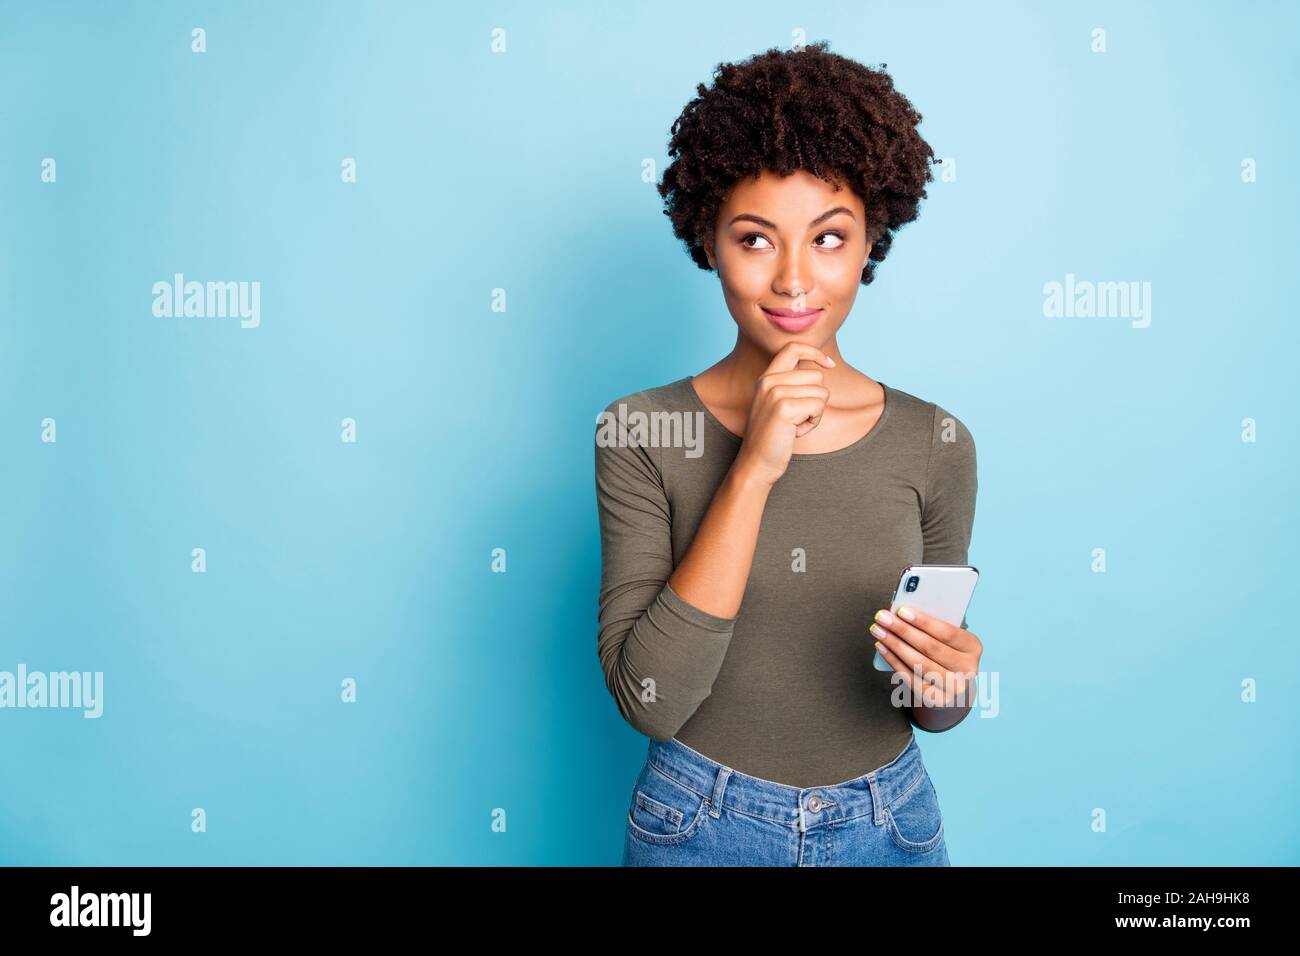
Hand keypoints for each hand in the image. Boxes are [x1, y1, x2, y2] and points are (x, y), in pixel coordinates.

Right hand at [732, 342, 834, 486]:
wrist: (756, 463)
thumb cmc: (772, 438)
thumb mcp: (777, 404)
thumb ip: (792, 385)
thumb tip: (823, 368)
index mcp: (766, 378)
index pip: (793, 348)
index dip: (815, 352)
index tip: (829, 365)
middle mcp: (769, 381)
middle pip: (816, 375)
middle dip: (816, 399)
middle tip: (797, 418)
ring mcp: (775, 393)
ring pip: (821, 392)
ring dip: (816, 412)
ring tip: (795, 425)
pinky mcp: (784, 407)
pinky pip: (818, 407)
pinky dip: (814, 422)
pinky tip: (797, 432)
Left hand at [870, 605, 981, 708]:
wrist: (950, 685)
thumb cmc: (944, 652)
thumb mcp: (946, 638)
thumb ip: (931, 626)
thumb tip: (902, 614)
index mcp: (973, 647)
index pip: (948, 632)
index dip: (924, 621)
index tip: (901, 611)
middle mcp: (968, 669)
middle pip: (931, 648)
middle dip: (903, 630)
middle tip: (882, 617)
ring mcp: (953, 688)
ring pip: (919, 663)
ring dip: (895, 645)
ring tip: (878, 630)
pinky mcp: (937, 700)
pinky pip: (911, 678)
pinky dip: (894, 661)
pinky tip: (882, 648)